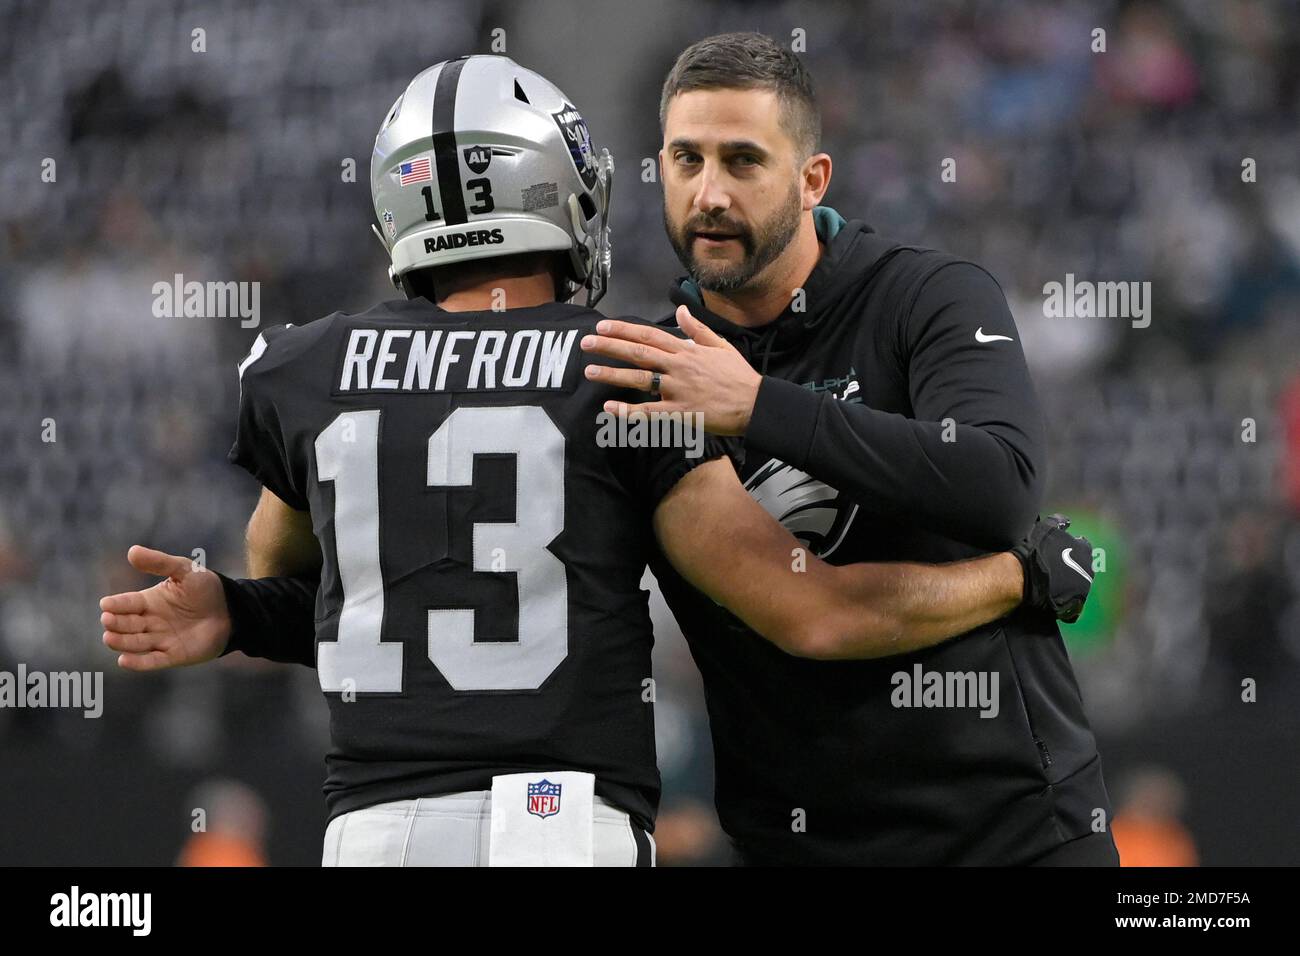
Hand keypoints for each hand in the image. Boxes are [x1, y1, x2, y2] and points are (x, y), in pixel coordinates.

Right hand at [99, 546, 231, 670]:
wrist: (232, 610)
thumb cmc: (206, 588)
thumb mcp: (184, 570)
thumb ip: (160, 562)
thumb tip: (132, 551)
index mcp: (148, 601)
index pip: (126, 604)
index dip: (115, 605)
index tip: (106, 605)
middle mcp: (150, 622)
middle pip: (125, 624)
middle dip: (115, 623)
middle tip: (108, 620)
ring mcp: (160, 640)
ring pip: (134, 643)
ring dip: (121, 642)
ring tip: (110, 638)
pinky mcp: (173, 655)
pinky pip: (152, 661)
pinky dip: (138, 663)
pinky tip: (124, 660)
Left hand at [580, 305, 762, 435]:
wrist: (755, 404)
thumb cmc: (739, 377)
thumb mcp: (721, 346)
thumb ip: (697, 329)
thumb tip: (680, 310)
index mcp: (687, 351)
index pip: (649, 335)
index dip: (624, 330)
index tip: (603, 326)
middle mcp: (679, 367)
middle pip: (638, 353)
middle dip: (609, 346)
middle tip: (586, 342)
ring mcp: (678, 390)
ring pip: (639, 379)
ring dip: (612, 374)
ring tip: (590, 371)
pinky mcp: (681, 412)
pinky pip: (650, 412)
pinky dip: (629, 410)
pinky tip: (610, 408)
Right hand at [1011, 514, 1093, 622]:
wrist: (1028, 576)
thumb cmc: (1036, 550)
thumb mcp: (1045, 528)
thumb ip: (1057, 523)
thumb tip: (1066, 521)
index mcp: (1083, 549)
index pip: (1084, 546)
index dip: (1072, 548)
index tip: (1063, 550)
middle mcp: (1088, 568)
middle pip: (1084, 566)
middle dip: (1074, 566)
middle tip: (1057, 568)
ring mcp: (1084, 587)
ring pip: (1080, 584)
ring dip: (1071, 584)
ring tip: (1055, 584)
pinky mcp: (1076, 604)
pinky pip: (1074, 605)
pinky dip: (1067, 604)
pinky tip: (1056, 600)